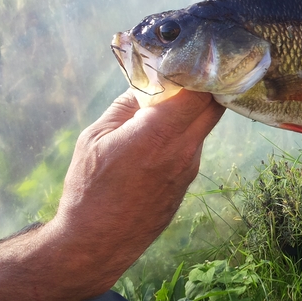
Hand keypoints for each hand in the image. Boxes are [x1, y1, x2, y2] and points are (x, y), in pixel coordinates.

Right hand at [47, 89, 224, 286]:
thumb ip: (126, 105)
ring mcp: (189, 169)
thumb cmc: (88, 189)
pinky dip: (186, 130)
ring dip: (195, 108)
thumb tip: (147, 81)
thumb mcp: (95, 137)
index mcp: (159, 135)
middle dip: (205, 84)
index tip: (190, 56)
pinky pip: (194, 145)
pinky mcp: (187, 182)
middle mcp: (183, 151)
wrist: (96, 244)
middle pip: (213, 106)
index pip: (200, 91)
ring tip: (172, 97)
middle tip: (189, 70)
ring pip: (205, 125)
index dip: (200, 70)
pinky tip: (164, 129)